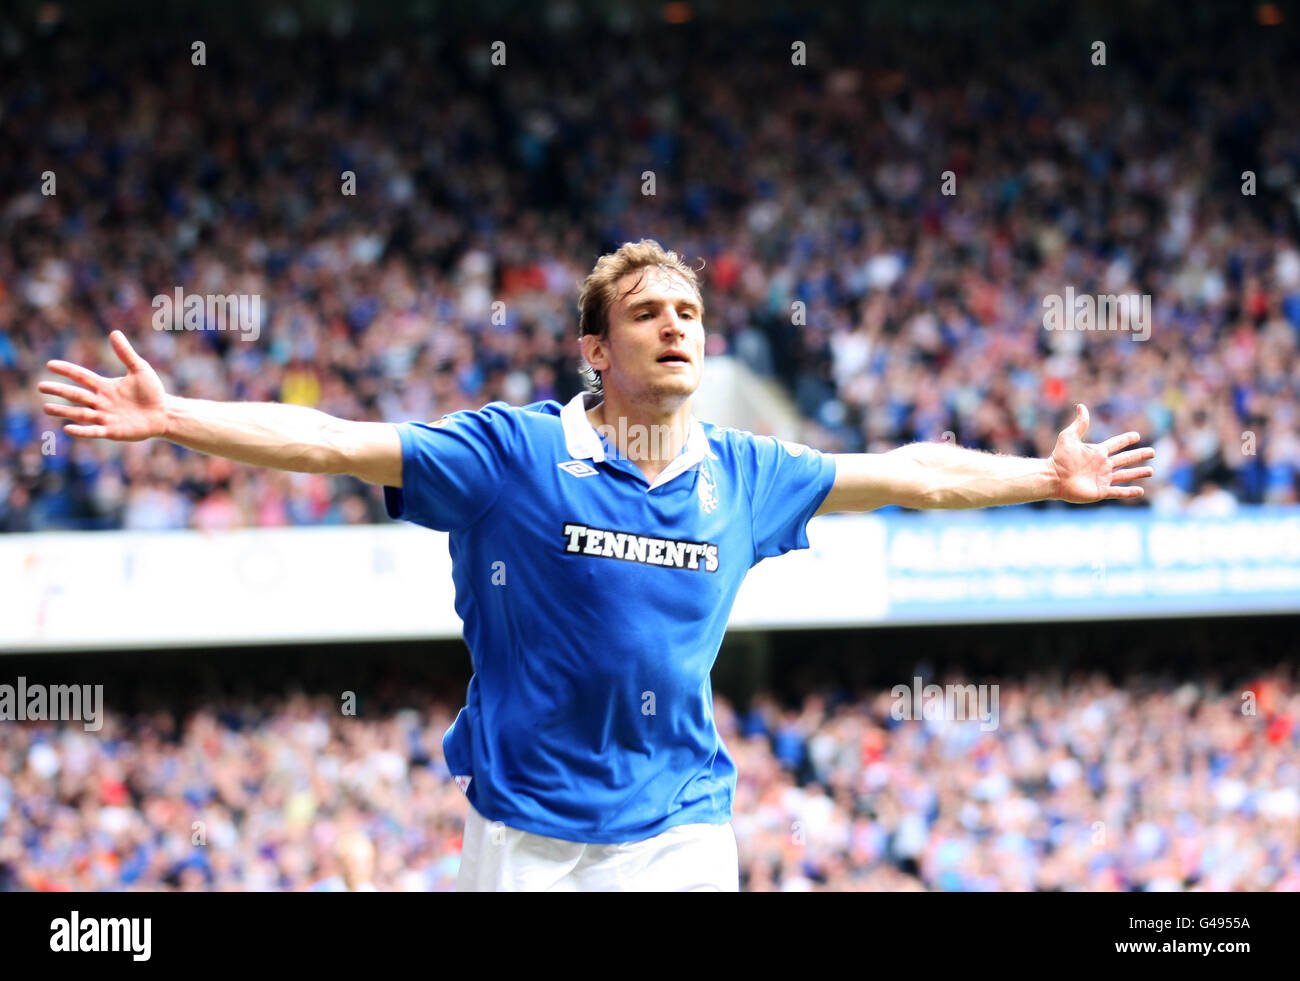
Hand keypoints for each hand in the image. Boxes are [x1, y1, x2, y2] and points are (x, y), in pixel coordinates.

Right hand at [38, 331, 168, 440]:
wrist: (164, 413)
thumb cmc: (151, 391)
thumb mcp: (140, 369)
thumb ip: (126, 354)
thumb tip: (114, 332)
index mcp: (105, 386)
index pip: (82, 376)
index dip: (67, 370)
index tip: (50, 364)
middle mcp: (101, 402)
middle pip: (76, 395)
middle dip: (59, 391)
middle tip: (40, 386)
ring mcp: (105, 417)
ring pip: (80, 413)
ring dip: (64, 411)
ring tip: (46, 408)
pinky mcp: (112, 431)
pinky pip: (94, 431)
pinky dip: (82, 431)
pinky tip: (68, 429)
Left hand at [1050, 403, 1154, 502]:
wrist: (1053, 477)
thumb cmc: (1059, 458)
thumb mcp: (1069, 437)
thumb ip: (1079, 424)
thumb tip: (1081, 406)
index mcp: (1097, 452)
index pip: (1116, 444)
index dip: (1126, 440)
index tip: (1136, 435)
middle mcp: (1102, 465)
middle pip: (1126, 459)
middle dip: (1139, 455)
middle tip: (1152, 452)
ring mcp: (1102, 478)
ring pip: (1125, 475)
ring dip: (1138, 472)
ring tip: (1151, 471)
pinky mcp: (1101, 491)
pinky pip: (1119, 492)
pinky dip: (1130, 492)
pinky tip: (1141, 490)